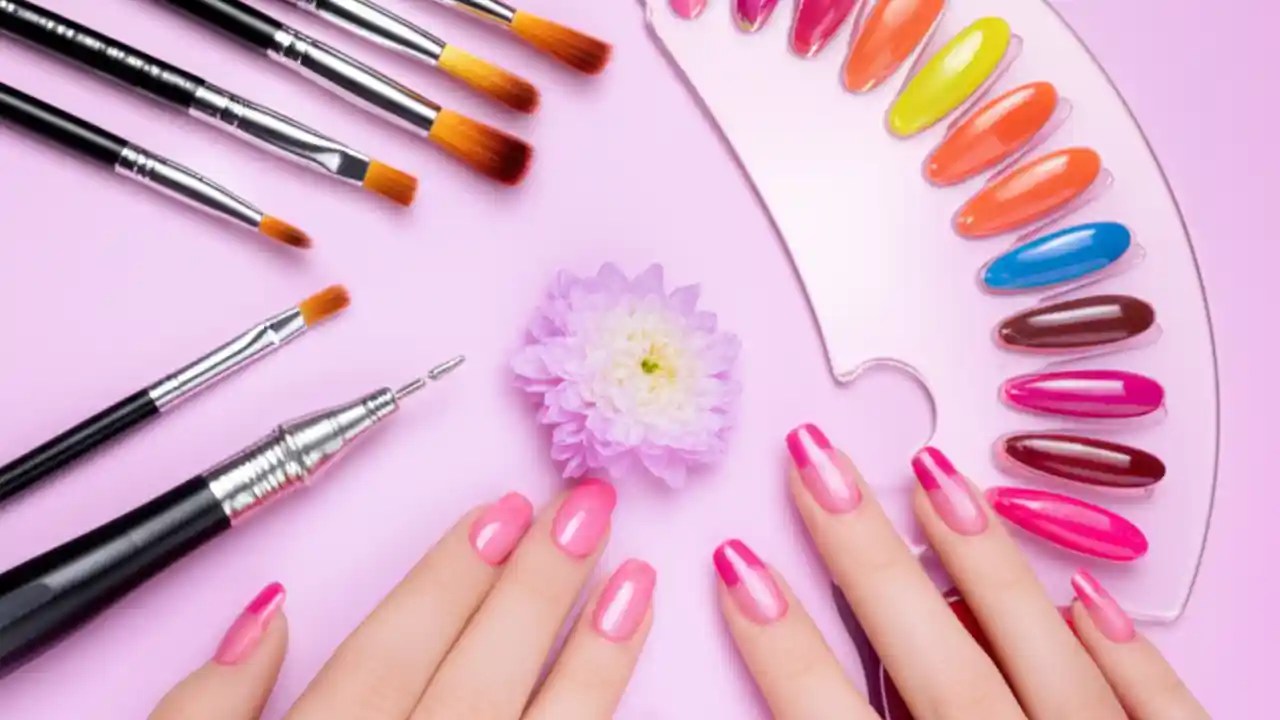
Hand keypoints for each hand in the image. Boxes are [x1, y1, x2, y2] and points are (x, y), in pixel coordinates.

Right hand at [150, 480, 653, 719]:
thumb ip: (209, 708)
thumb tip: (269, 615)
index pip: (395, 646)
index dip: (451, 573)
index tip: (500, 512)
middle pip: (480, 673)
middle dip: (537, 585)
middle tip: (586, 511)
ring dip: (596, 662)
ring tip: (636, 585)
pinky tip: (621, 701)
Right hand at [716, 424, 1207, 719]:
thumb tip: (784, 715)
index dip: (777, 642)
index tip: (737, 568)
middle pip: (936, 665)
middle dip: (864, 556)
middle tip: (814, 466)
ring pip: (1042, 659)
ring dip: (983, 564)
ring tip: (934, 479)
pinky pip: (1155, 710)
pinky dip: (1124, 650)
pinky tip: (1087, 594)